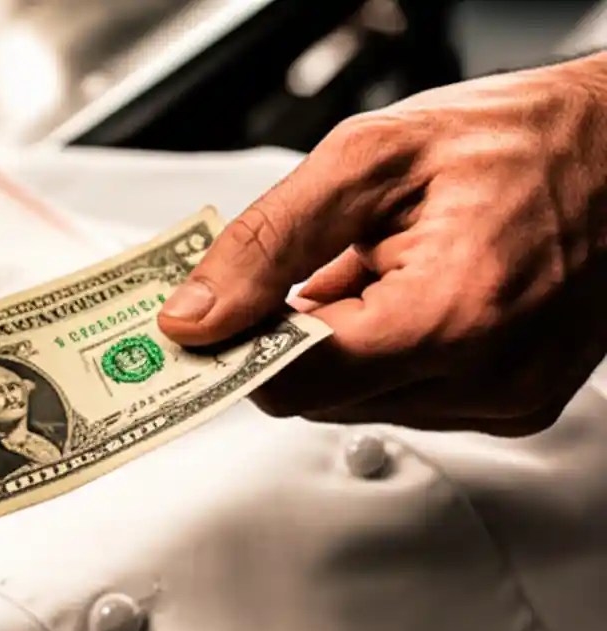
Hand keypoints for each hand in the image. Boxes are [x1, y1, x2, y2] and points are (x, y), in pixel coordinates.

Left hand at [157, 53, 606, 435]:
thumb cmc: (518, 140)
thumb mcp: (369, 159)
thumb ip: (268, 244)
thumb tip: (195, 316)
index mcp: (453, 313)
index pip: (292, 380)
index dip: (238, 344)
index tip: (210, 321)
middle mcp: (491, 376)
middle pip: (317, 401)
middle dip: (290, 338)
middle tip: (307, 269)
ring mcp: (510, 399)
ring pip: (357, 406)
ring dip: (341, 346)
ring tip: (379, 271)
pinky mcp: (518, 405)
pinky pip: (409, 401)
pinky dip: (386, 355)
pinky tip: (411, 298)